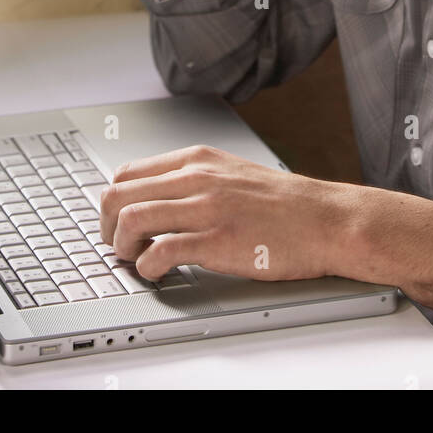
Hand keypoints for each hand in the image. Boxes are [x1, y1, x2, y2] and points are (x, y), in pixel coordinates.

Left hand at [98, 143, 358, 281]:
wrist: (325, 218)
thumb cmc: (283, 203)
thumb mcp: (232, 173)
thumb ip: (194, 180)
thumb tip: (155, 199)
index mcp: (197, 159)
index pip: (128, 173)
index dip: (113, 203)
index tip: (116, 224)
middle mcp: (196, 178)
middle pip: (119, 194)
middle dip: (107, 226)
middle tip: (118, 246)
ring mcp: (206, 208)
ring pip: (131, 220)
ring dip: (122, 247)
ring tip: (136, 260)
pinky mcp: (217, 240)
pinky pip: (160, 252)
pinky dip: (148, 267)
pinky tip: (158, 272)